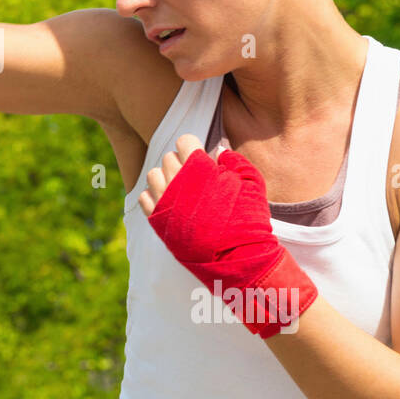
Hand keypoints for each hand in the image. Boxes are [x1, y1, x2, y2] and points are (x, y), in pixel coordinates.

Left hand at [139, 134, 317, 336]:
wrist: (239, 257)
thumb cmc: (249, 219)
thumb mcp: (253, 183)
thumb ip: (237, 161)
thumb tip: (221, 151)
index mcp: (200, 167)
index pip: (185, 141)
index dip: (193, 147)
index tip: (200, 158)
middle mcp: (178, 180)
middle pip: (169, 157)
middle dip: (181, 163)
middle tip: (194, 177)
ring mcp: (166, 201)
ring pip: (154, 175)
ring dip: (165, 178)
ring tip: (180, 190)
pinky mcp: (158, 220)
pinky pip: (145, 198)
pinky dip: (154, 197)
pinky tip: (169, 204)